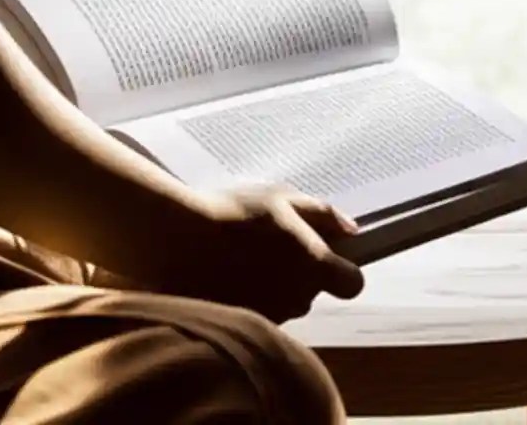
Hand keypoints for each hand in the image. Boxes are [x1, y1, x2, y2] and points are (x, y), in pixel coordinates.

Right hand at [173, 189, 365, 321]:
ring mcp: (269, 316)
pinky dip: (247, 299)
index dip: (343, 272)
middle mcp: (297, 298)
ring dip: (272, 288)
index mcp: (314, 266)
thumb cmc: (233, 213)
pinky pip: (255, 314)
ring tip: (242, 259)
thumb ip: (324, 214)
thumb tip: (352, 230)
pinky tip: (226, 275)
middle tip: (270, 248)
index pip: (352, 284)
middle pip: (311, 293)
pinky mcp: (241, 327)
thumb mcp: (283, 199)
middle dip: (299, 276)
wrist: (174, 239)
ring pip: (283, 305)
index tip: (328, 260)